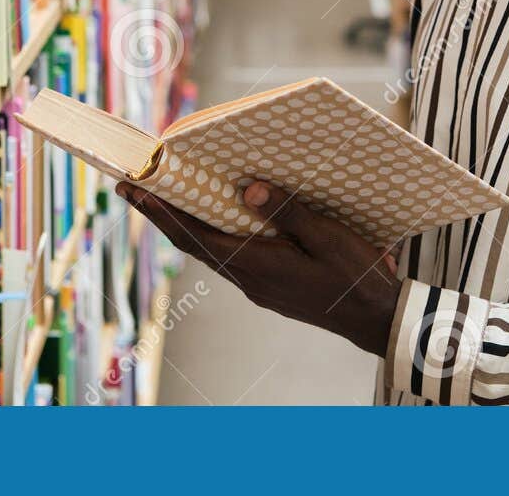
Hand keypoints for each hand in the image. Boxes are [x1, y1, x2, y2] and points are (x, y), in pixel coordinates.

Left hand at [116, 180, 400, 356]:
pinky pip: (231, 258)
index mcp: (257, 265)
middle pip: (194, 243)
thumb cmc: (356, 278)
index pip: (195, 236)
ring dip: (186, 225)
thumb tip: (248, 189)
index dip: (161, 212)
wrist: (376, 320)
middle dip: (162, 215)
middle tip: (134, 187)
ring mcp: (259, 287)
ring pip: (211, 251)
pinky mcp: (271, 288)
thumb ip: (287, 213)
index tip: (132, 190)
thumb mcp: (327, 238)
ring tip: (167, 199)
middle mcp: (249, 279)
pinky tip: (219, 221)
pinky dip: (213, 235)